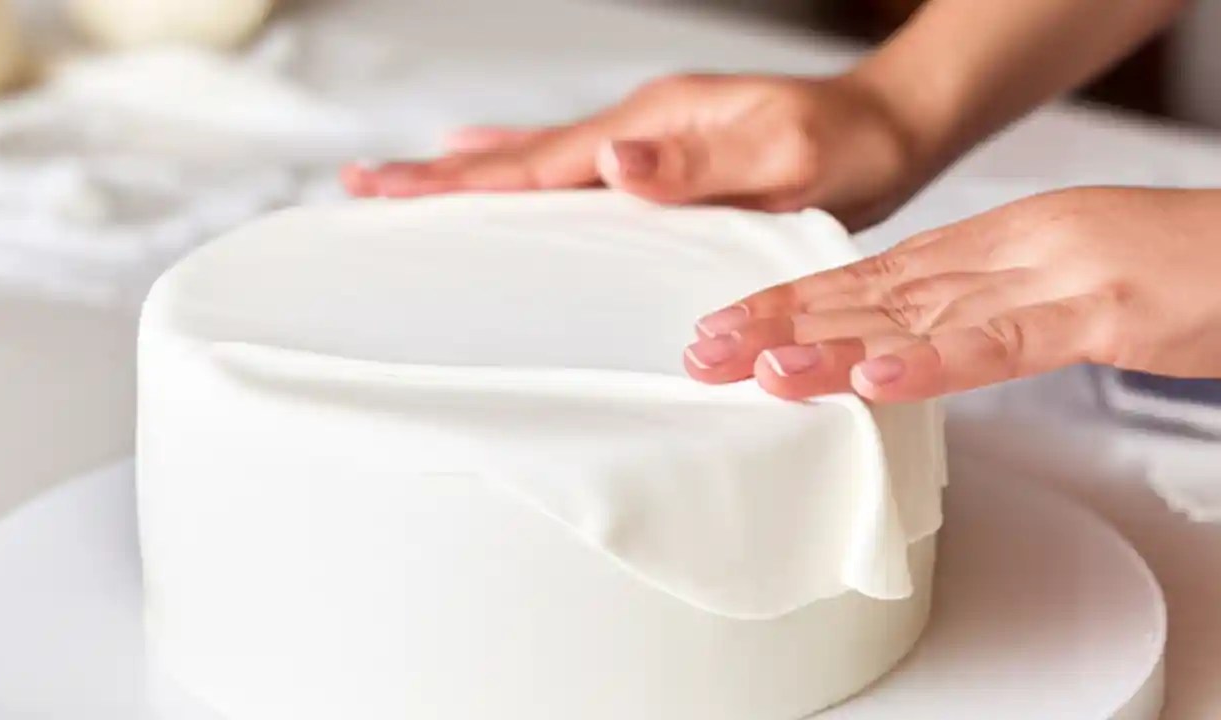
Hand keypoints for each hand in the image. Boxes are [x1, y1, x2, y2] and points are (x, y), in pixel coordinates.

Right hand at [342, 73, 925, 230]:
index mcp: (650, 130)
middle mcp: (637, 128)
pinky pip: (574, 164)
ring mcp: (646, 138)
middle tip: (362, 185)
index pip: (534, 163)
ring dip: (471, 170)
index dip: (457, 182)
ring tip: (410, 177)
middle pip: (517, 156)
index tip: (384, 186)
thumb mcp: (782, 159)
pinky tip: (503, 163)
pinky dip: (525, 165)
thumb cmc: (845, 149)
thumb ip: (696, 166)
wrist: (888, 127)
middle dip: (437, 175)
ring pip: (538, 157)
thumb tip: (613, 162)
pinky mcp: (661, 156)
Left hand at [684, 187, 1220, 401]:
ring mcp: (1046, 278)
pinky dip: (935, 364)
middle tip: (706, 351)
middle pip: (874, 293)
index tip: (732, 326)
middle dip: (784, 323)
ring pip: (920, 317)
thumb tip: (910, 342)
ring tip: (758, 369)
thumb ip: (982, 308)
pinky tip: (875, 381)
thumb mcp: (1055, 281)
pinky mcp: (1097, 311)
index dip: (795, 300)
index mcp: (991, 246)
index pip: (871, 277)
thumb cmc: (1172, 268)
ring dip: (833, 345)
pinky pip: (1003, 345)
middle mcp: (1002, 253)